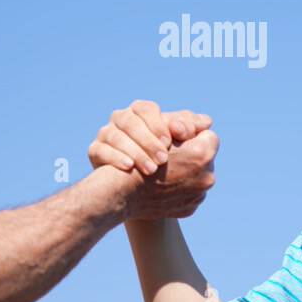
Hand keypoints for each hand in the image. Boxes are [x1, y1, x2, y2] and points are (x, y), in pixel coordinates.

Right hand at [89, 100, 212, 175]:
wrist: (140, 192)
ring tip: (151, 170)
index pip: (148, 109)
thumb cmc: (165, 162)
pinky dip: (116, 159)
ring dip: (135, 152)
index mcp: (141, 112)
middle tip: (163, 160)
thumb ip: (192, 131)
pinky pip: (100, 150)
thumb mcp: (181, 145)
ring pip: (115, 135)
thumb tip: (206, 123)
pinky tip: (130, 169)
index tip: (173, 141)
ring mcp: (106, 134)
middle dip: (148, 141)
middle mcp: (121, 119)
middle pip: (130, 121)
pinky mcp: (95, 151)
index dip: (160, 124)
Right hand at [122, 131, 218, 219]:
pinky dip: (179, 188)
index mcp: (203, 154)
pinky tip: (164, 185)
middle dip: (191, 154)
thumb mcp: (163, 129)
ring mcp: (199, 196)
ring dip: (186, 172)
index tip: (179, 137)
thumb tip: (206, 122)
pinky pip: (190, 193)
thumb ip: (186, 123)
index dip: (192, 135)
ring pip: (198, 176)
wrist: (123, 191)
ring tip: (166, 170)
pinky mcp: (189, 209)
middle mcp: (207, 177)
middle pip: (205, 158)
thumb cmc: (139, 154)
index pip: (208, 136)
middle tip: (171, 153)